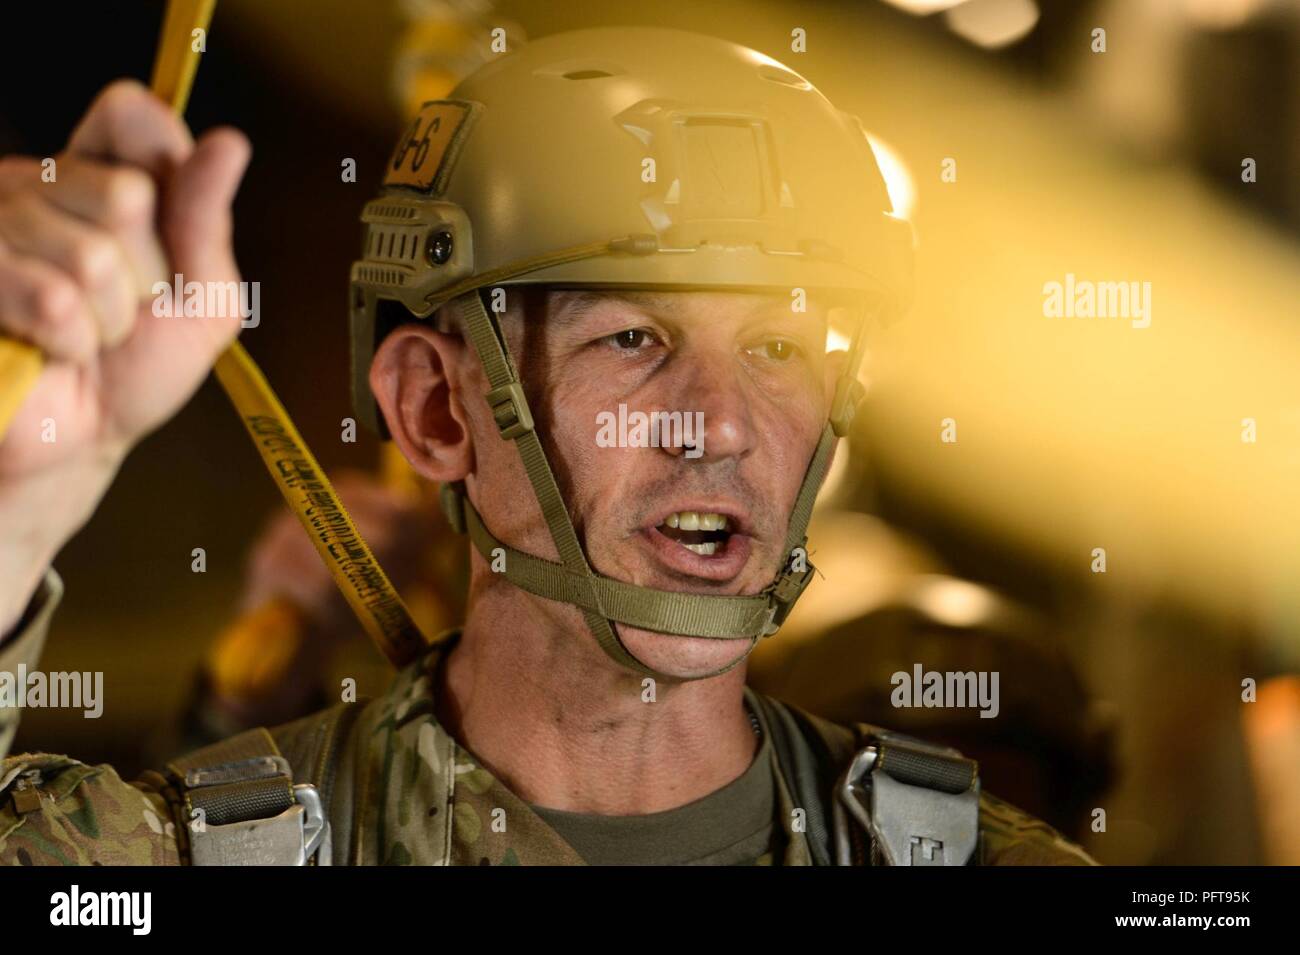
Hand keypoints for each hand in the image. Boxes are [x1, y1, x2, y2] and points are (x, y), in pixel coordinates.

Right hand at [0, 79, 249, 631]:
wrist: (79, 440)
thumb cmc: (138, 366)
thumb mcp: (203, 298)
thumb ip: (207, 220)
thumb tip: (229, 141)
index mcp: (94, 173)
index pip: (129, 115)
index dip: (166, 178)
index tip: (167, 246)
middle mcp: (32, 182)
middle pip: (124, 193)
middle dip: (146, 277)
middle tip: (120, 311)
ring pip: (89, 255)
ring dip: (106, 321)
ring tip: (81, 338)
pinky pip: (51, 299)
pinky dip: (71, 342)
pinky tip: (47, 349)